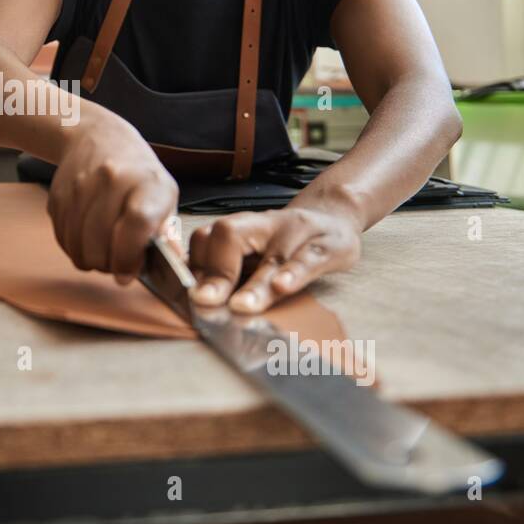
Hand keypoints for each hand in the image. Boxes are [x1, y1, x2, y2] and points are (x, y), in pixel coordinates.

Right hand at [48, 116, 177, 284]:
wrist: (97, 138)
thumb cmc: (137, 174)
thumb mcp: (163, 194)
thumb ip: (166, 231)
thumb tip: (172, 261)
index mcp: (146, 181)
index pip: (137, 221)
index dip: (130, 254)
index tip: (128, 272)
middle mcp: (111, 180)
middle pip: (101, 243)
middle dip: (109, 265)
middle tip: (117, 262)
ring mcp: (80, 187)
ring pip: (79, 247)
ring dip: (91, 260)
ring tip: (103, 251)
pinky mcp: (57, 197)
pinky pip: (63, 240)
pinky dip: (75, 248)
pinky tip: (88, 238)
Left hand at [187, 207, 360, 312]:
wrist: (336, 217)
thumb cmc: (287, 242)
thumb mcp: (257, 249)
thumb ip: (227, 267)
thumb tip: (192, 297)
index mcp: (242, 226)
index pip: (207, 237)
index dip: (194, 265)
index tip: (188, 294)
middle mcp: (265, 225)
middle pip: (231, 237)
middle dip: (217, 273)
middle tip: (205, 301)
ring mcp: (297, 233)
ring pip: (271, 257)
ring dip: (254, 284)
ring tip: (241, 306)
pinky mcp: (329, 247)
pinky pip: (309, 258)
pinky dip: (295, 273)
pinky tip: (283, 286)